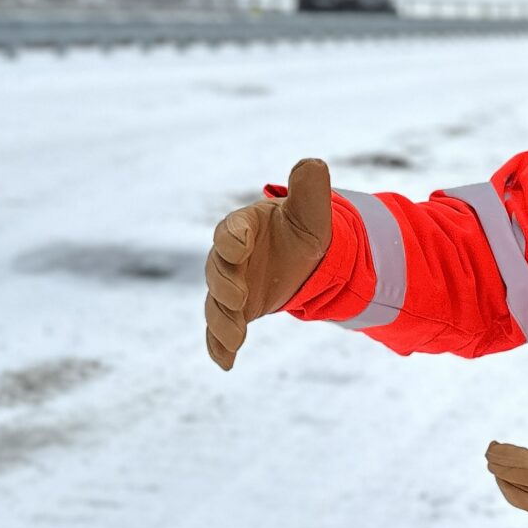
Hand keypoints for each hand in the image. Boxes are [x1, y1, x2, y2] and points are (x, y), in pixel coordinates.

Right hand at [204, 158, 333, 370]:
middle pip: (216, 271)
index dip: (232, 237)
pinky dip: (218, 346)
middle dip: (224, 286)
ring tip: (235, 340)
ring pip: (215, 305)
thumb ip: (310, 189)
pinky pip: (218, 330)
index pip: (229, 230)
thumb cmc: (300, 229)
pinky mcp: (234, 312)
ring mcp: (228, 287)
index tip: (239, 244)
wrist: (302, 259)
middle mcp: (228, 258)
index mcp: (242, 227)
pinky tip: (225, 364)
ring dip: (222, 322)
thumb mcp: (312, 211)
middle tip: (240, 300)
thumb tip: (312, 164)